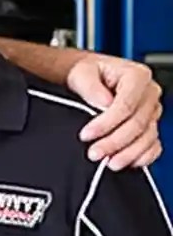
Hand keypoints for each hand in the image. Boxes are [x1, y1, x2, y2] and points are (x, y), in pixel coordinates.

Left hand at [68, 55, 163, 169]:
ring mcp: (152, 111)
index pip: (126, 105)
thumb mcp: (82, 73)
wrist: (92, 77)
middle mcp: (149, 93)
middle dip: (114, 142)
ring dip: (128, 153)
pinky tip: (127, 163)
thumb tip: (102, 103)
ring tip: (108, 162)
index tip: (87, 134)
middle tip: (94, 153)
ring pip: (147, 137)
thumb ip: (91, 87)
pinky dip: (142, 156)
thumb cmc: (89, 73)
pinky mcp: (150, 125)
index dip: (106, 123)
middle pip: (137, 124)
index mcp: (137, 76)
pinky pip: (154, 145)